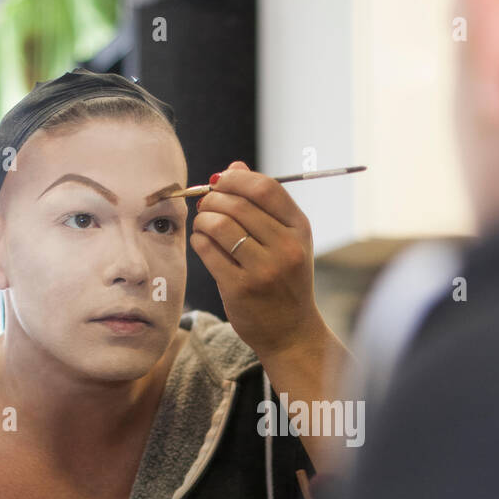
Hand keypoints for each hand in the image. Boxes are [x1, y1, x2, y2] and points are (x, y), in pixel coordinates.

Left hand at [190, 161, 323, 360]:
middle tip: (205, 205)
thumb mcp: (286, 240)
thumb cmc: (285, 280)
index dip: (236, 178)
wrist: (291, 332)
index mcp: (299, 229)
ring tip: (204, 225)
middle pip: (238, 204)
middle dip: (213, 199)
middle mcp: (286, 248)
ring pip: (219, 225)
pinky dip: (199, 240)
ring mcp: (264, 270)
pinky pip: (208, 250)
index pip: (265, 188)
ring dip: (203, 219)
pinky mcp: (240, 288)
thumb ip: (262, 203)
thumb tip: (233, 166)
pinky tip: (203, 243)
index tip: (220, 183)